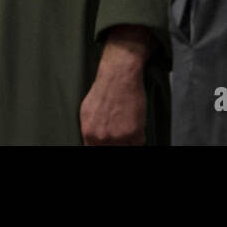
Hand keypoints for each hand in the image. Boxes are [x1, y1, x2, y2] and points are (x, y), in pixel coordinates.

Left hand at [80, 25, 150, 144]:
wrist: (119, 76)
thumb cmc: (104, 89)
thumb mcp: (87, 112)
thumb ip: (90, 131)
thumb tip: (92, 141)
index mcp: (89, 133)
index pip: (93, 150)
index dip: (103, 146)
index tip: (109, 143)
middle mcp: (102, 137)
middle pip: (111, 150)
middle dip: (117, 143)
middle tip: (120, 133)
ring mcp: (118, 137)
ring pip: (126, 147)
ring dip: (129, 140)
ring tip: (127, 125)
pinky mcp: (134, 132)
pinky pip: (139, 142)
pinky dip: (139, 134)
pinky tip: (134, 121)